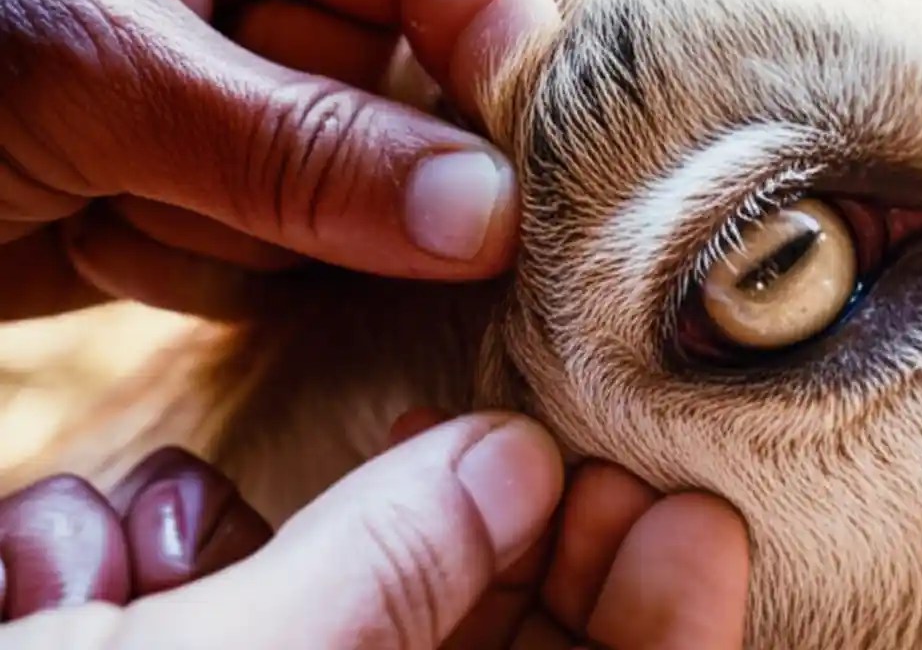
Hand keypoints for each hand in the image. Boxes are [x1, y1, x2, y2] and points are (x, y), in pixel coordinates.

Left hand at [0, 0, 557, 320]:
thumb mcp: (86, 70)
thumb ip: (300, 146)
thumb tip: (485, 215)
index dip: (487, 26)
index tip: (515, 151)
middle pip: (402, 74)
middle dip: (371, 161)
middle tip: (330, 215)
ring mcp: (214, 95)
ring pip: (344, 184)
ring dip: (256, 226)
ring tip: (122, 202)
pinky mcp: (182, 190)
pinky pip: (267, 251)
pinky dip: (195, 267)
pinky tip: (96, 235)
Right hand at [0, 411, 750, 648]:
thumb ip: (379, 592)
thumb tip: (510, 469)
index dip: (667, 639)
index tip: (688, 512)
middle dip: (512, 558)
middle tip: (530, 444)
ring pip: (363, 635)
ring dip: (308, 558)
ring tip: (180, 526)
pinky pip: (243, 627)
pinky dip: (199, 581)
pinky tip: (79, 559)